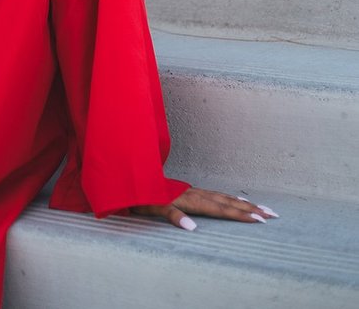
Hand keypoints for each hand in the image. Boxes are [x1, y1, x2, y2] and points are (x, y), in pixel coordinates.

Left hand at [131, 186, 277, 230]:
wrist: (130, 178)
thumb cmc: (141, 196)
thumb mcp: (153, 207)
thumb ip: (172, 215)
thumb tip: (191, 227)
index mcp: (190, 200)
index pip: (220, 209)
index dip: (240, 215)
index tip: (261, 220)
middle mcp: (196, 194)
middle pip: (228, 202)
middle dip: (251, 208)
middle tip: (274, 215)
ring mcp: (194, 191)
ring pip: (225, 197)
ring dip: (245, 203)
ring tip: (265, 209)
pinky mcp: (191, 191)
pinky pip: (217, 194)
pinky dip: (231, 198)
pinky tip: (237, 199)